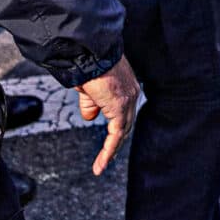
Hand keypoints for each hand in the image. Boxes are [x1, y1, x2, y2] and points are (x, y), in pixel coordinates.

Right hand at [77, 55, 138, 175]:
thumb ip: (91, 103)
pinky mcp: (120, 107)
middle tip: (105, 158)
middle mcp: (132, 93)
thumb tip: (91, 116)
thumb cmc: (86, 63)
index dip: (117, 127)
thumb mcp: (88, 87)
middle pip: (126, 124)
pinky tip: (100, 163)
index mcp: (127, 86)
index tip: (111, 140)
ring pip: (122, 132)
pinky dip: (108, 151)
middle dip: (115, 142)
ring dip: (110, 150)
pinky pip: (115, 135)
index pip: (126, 112)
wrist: (88, 53)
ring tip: (100, 165)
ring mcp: (128, 100)